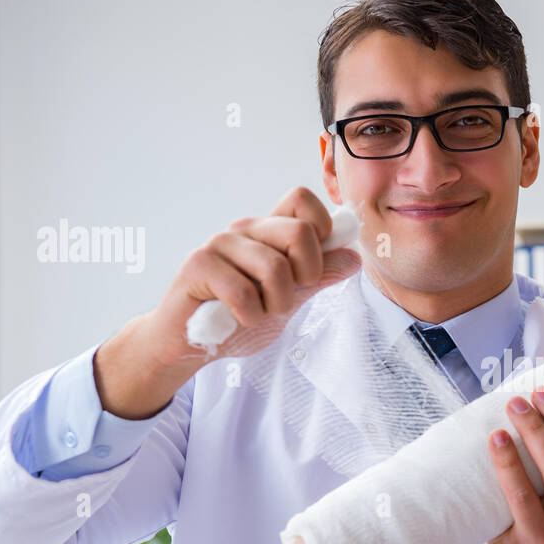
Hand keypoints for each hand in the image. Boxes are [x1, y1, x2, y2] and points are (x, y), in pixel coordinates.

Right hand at [147, 185, 361, 368]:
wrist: (190, 344)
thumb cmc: (237, 318)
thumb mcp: (289, 300)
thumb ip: (317, 278)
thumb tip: (353, 257)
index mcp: (268, 231)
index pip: (302, 199)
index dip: (321, 230)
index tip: (310, 266)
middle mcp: (245, 230)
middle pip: (300, 232)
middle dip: (306, 277)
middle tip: (286, 299)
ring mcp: (220, 244)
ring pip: (275, 268)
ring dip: (275, 305)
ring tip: (257, 313)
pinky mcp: (198, 266)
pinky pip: (243, 292)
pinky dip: (248, 316)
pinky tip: (236, 319)